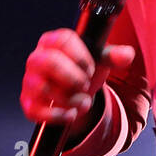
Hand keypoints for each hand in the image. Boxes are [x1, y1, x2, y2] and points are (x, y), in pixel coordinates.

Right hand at [20, 29, 135, 131]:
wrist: (72, 94)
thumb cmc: (83, 71)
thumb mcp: (100, 61)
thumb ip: (114, 57)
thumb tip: (127, 55)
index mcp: (52, 42)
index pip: (63, 40)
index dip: (82, 57)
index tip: (91, 68)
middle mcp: (37, 59)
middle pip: (50, 62)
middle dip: (75, 78)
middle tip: (86, 85)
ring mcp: (30, 81)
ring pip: (45, 89)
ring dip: (71, 99)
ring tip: (83, 101)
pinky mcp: (28, 103)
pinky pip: (37, 111)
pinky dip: (60, 116)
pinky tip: (71, 114)